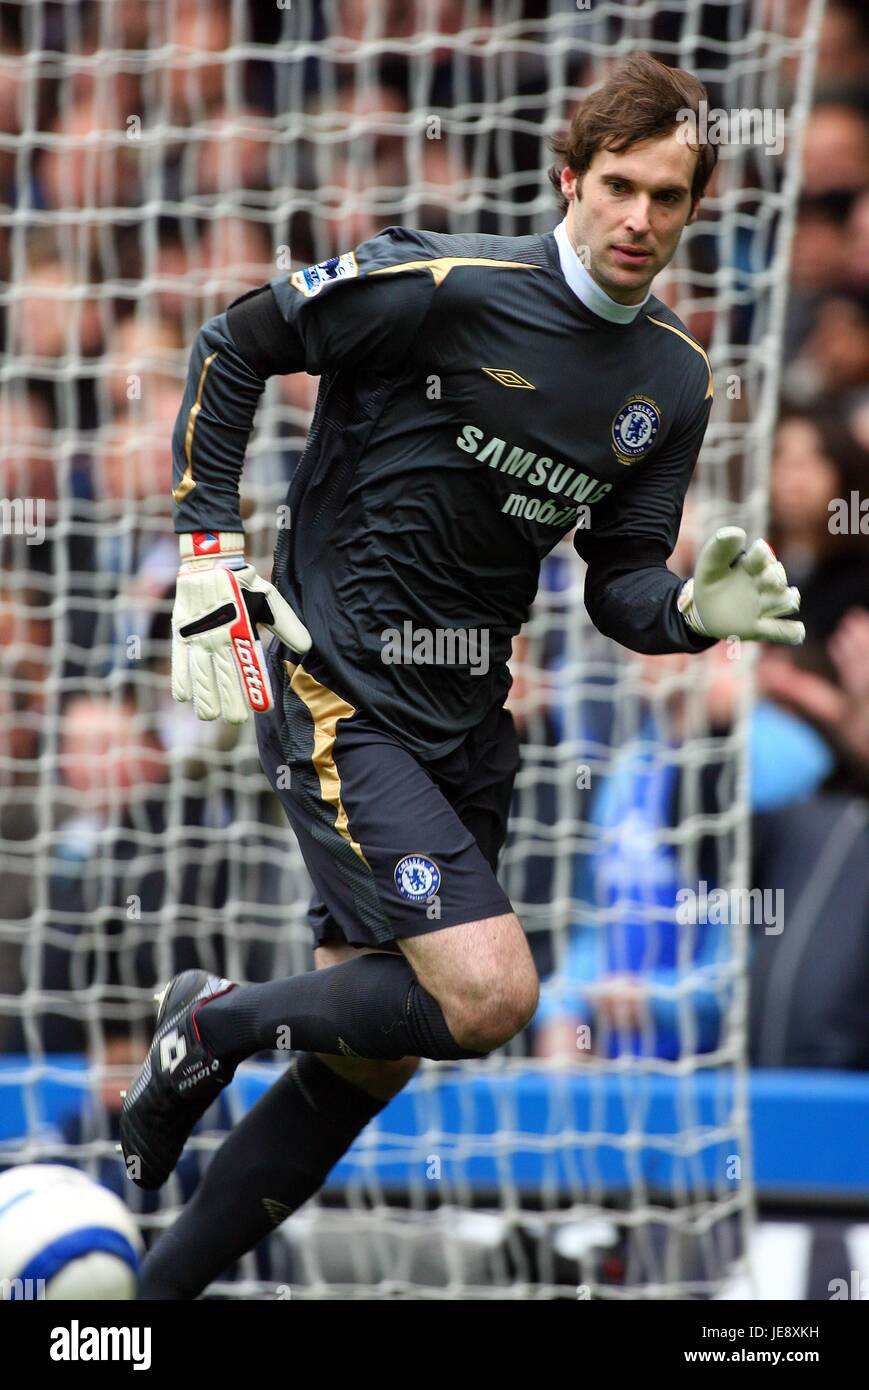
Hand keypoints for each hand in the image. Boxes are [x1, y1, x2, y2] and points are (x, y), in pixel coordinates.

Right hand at [171, 531, 310, 722]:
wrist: (208, 562)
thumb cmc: (244, 584)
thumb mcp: (269, 599)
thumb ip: (287, 625)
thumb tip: (307, 647)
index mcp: (241, 628)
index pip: (249, 665)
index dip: (255, 688)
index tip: (262, 707)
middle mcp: (218, 635)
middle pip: (223, 677)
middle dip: (229, 701)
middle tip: (236, 720)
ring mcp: (197, 636)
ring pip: (200, 675)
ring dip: (205, 698)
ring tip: (210, 716)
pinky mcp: (181, 634)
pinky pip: (179, 663)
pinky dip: (181, 681)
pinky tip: (186, 699)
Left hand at [678, 527, 804, 643]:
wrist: (702, 611)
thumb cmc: (710, 583)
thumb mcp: (709, 566)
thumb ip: (720, 548)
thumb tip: (738, 533)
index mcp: (750, 567)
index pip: (762, 557)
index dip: (763, 554)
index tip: (759, 550)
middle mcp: (761, 585)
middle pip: (776, 579)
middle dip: (776, 577)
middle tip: (773, 577)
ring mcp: (762, 607)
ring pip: (782, 602)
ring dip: (787, 600)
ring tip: (791, 598)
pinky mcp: (758, 628)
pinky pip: (779, 630)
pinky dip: (791, 631)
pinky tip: (798, 631)